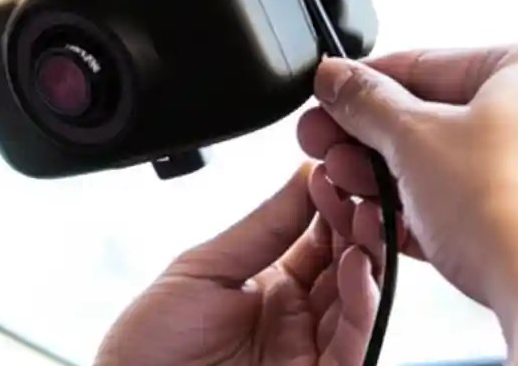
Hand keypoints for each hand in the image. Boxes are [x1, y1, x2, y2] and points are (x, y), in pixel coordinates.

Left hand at [96, 163, 379, 365]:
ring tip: (363, 219)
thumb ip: (261, 228)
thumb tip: (303, 175)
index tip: (336, 169)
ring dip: (367, 256)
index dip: (331, 203)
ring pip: (358, 301)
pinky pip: (353, 344)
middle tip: (361, 188)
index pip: (320, 238)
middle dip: (358, 224)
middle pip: (348, 266)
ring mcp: (309, 351)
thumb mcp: (204, 270)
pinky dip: (361, 304)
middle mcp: (298, 319)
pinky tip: (355, 266)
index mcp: (271, 288)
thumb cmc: (151, 347)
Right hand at [299, 47, 517, 365]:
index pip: (424, 64)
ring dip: (393, 183)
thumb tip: (335, 77)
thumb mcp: (413, 141)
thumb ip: (365, 103)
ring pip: (455, 165)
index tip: (323, 104)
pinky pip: (480, 204)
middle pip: (437, 117)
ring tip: (353, 198)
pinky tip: (390, 229)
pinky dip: (433, 214)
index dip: (361, 88)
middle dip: (372, 144)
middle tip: (327, 157)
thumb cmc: (514, 211)